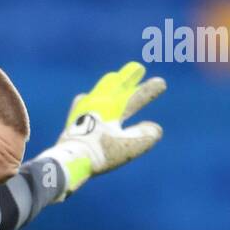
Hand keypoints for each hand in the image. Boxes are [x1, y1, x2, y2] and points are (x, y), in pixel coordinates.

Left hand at [45, 62, 165, 197]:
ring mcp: (84, 109)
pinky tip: (87, 99)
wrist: (69, 160)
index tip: (161, 83)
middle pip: (116, 84)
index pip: (135, 96)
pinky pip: (83, 102)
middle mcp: (98, 103)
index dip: (149, 90)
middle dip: (128, 76)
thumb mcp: (125, 148)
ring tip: (115, 79)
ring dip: (111, 83)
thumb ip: (142, 137)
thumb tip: (156, 130)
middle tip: (137, 68)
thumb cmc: (99, 154)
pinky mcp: (73, 119)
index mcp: (112, 107)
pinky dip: (91, 98)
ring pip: (100, 90)